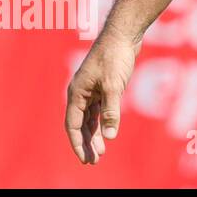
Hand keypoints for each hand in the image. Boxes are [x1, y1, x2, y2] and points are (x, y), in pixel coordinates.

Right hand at [65, 29, 140, 164]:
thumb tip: (110, 135)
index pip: (73, 125)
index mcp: (76, 94)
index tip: (85, 158)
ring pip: (90, 117)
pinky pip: (100, 108)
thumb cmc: (115, 57)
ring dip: (95, 134)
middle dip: (86, 143)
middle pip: (81, 124)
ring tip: (101, 152)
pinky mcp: (104, 85)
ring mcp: (92, 89)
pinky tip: (108, 132)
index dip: (78, 143)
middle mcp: (80, 93)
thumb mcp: (114, 86)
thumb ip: (111, 111)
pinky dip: (103, 121)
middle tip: (93, 161)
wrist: (123, 35)